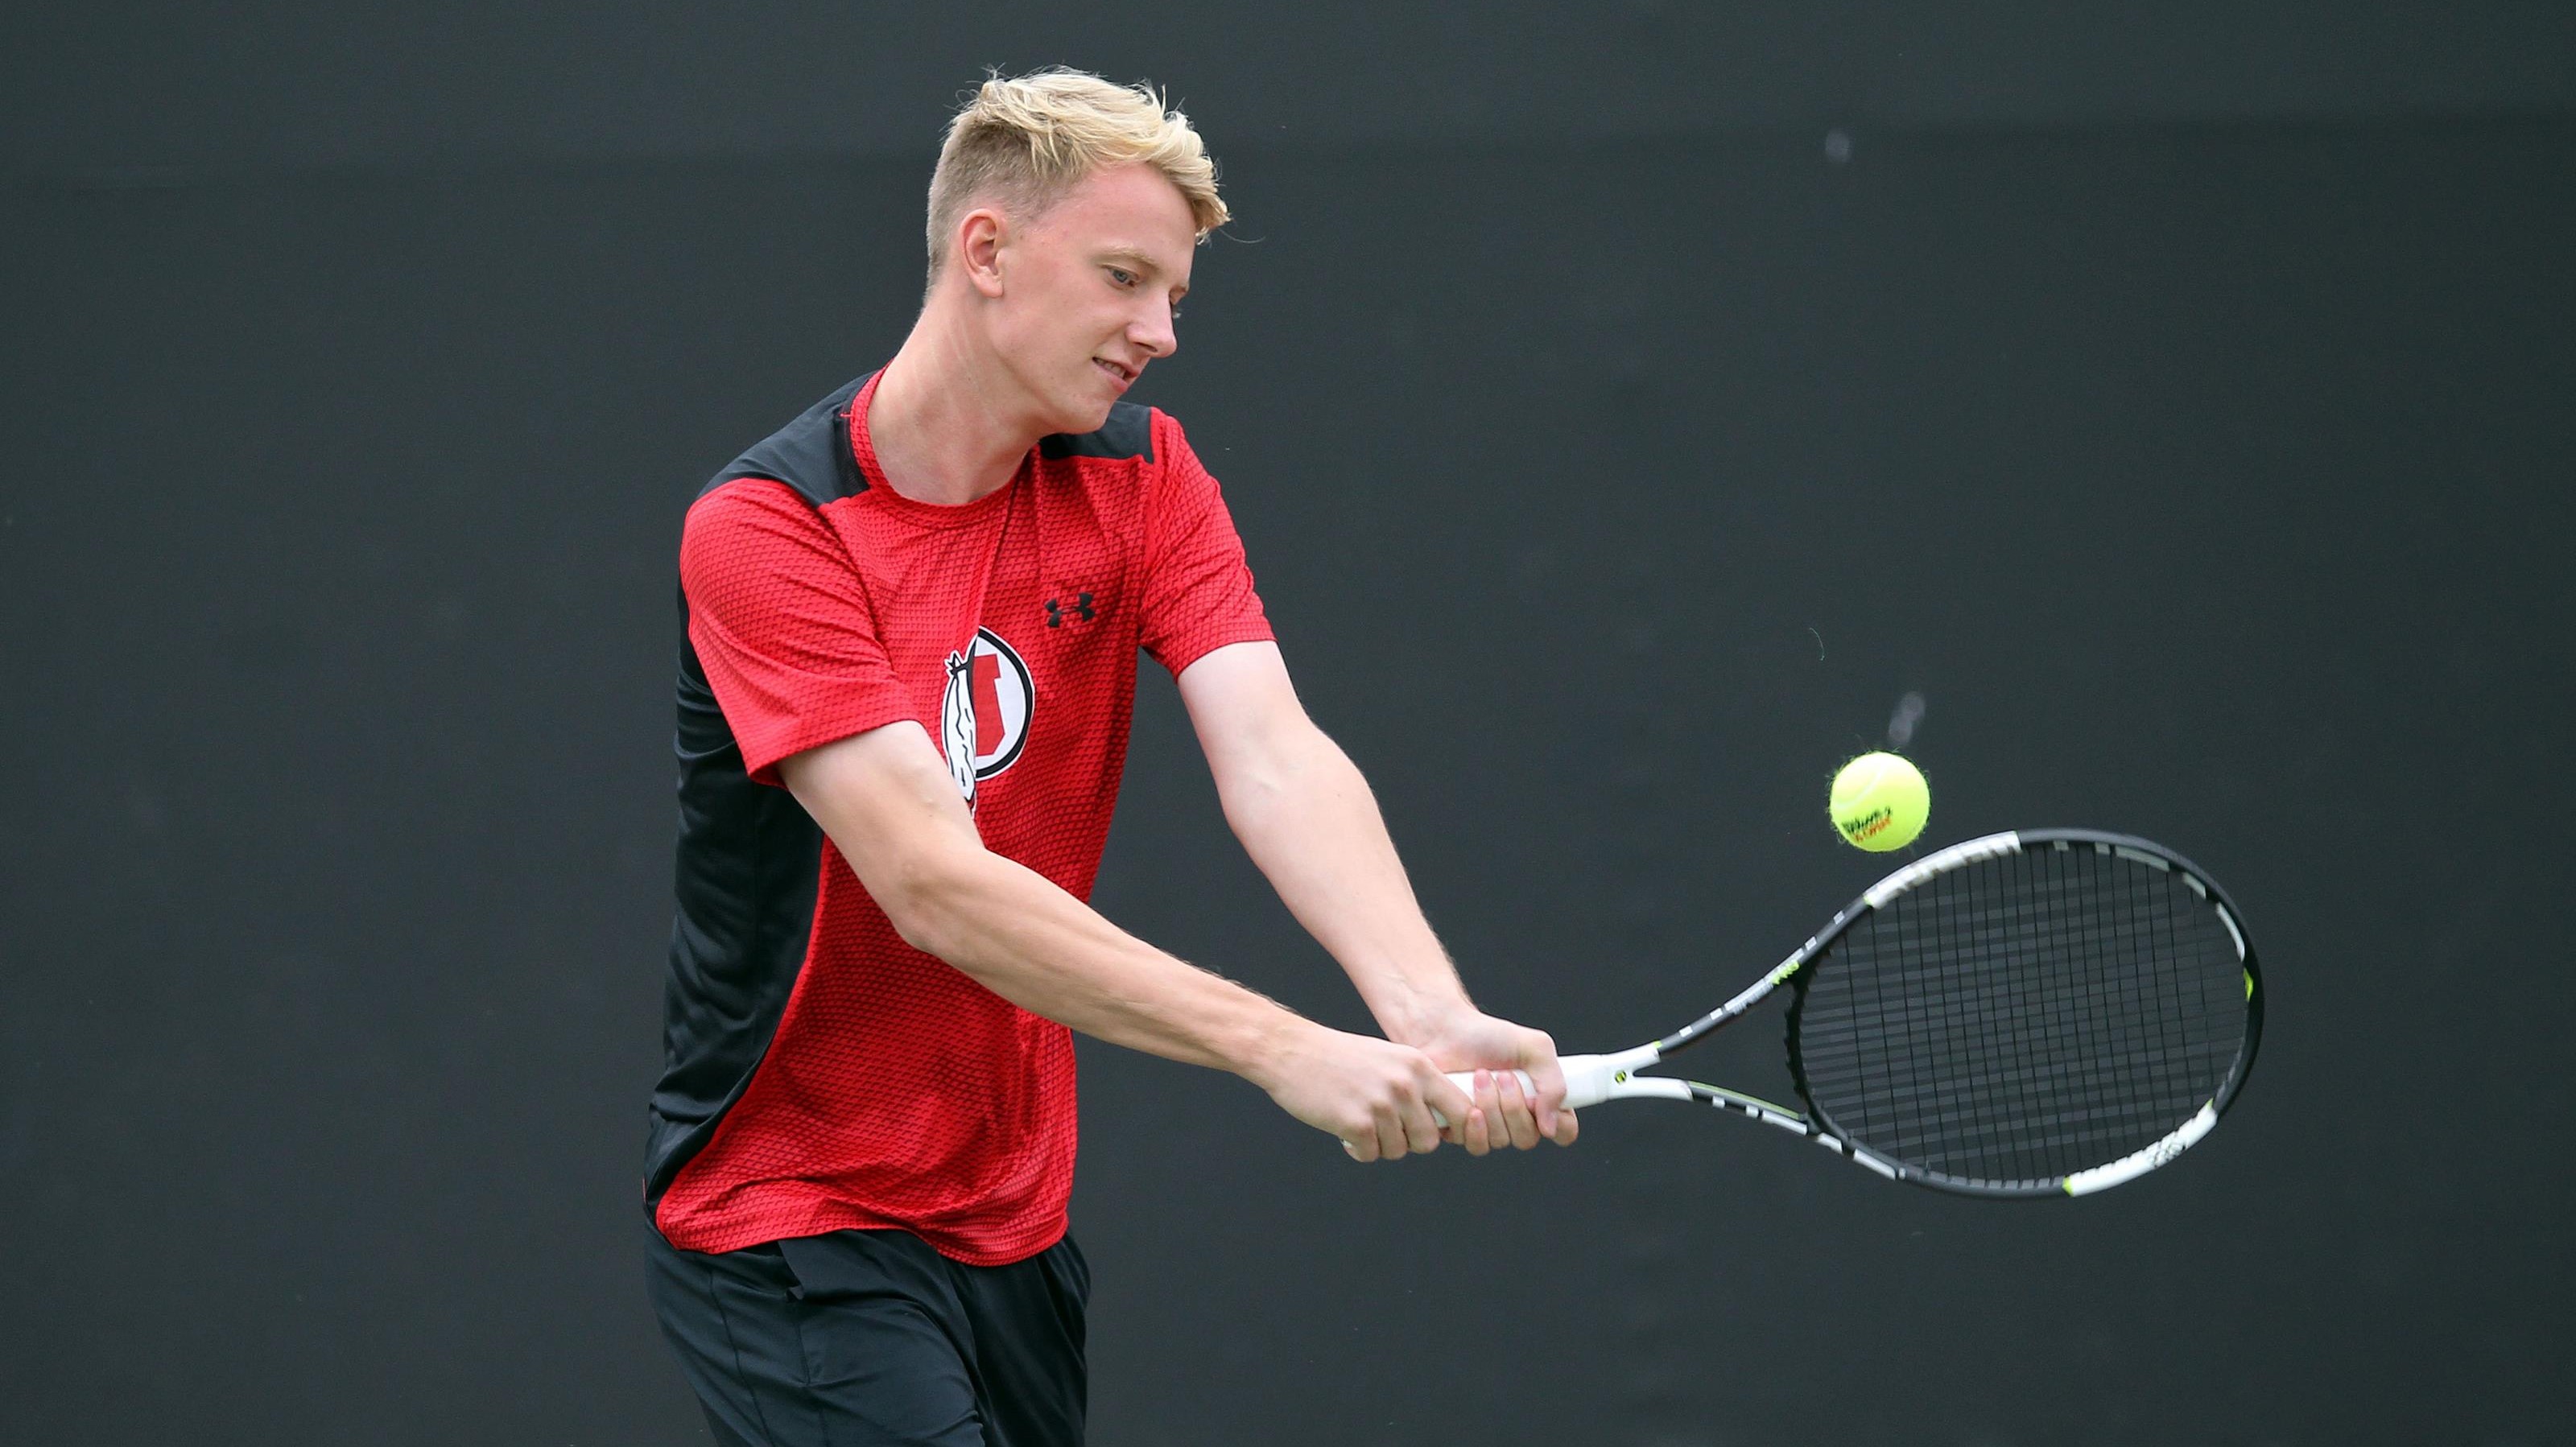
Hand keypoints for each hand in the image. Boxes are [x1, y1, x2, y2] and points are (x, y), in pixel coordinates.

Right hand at [1251, 1022, 1474, 1161]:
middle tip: (1386, 1129)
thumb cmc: (1340, 1057)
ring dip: (1380, 1145)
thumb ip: (1417, 1084)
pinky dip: (1358, 1149)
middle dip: (1409, 1142)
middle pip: (1429, 1140)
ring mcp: (1382, 1105)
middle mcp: (1405, 1085)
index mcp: (1419, 1066)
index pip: (1462, 1109)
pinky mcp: (1357, 1123)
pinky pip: (1371, 1155)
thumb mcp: (1390, 1059)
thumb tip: (1442, 1122)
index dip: (1454, 1128)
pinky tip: (1344, 1132)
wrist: (1292, 1050)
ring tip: (1362, 1125)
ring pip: (1399, 1150)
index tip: (1434, 1130)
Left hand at [1412, 1009, 1580, 1154]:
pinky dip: (1474, 1126)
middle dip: (1514, 1107)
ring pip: (1501, 1141)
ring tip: (1480, 1076)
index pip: (1564, 1130)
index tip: (1541, 1102)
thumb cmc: (1489, 1035)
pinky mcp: (1463, 1130)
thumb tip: (1551, 1127)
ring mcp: (1490, 1127)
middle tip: (1503, 1075)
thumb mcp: (1535, 1047)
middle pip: (1528, 1139)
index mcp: (1541, 1099)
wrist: (1444, 1030)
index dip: (1559, 1125)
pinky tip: (1468, 1103)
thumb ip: (1554, 1083)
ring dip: (1492, 1108)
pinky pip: (1477, 1145)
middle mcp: (1517, 1118)